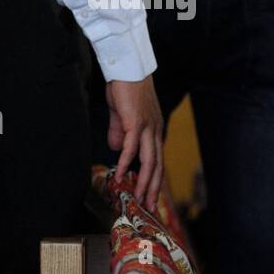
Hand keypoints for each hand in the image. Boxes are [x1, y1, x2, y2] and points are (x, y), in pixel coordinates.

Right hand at [105, 76, 163, 207]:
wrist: (127, 65)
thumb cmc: (125, 85)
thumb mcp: (122, 112)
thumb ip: (120, 130)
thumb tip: (116, 148)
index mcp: (154, 129)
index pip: (157, 159)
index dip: (155, 179)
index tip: (151, 195)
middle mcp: (154, 131)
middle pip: (157, 165)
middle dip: (153, 188)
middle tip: (150, 208)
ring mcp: (146, 127)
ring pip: (148, 161)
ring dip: (144, 182)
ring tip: (139, 200)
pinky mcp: (134, 123)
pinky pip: (130, 148)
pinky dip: (125, 164)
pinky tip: (119, 175)